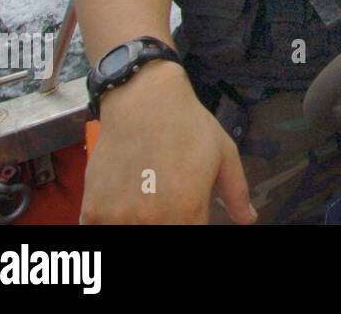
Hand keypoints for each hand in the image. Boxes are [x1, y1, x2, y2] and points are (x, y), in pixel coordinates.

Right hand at [79, 61, 256, 224]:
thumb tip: (248, 220)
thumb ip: (237, 193)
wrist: (143, 100)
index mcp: (187, 211)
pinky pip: (98, 234)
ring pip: (129, 239)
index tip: (188, 220)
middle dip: (167, 227)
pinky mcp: (92, 210)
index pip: (190, 241)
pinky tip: (121, 212)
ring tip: (144, 206)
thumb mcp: (224, 155)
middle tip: (168, 210)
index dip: (192, 231)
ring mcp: (118, 217)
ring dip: (137, 227)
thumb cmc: (188, 125)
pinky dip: (109, 226)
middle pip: (157, 240)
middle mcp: (151, 220)